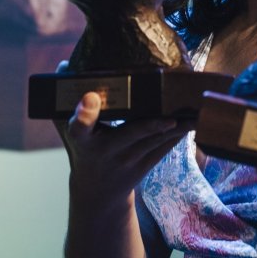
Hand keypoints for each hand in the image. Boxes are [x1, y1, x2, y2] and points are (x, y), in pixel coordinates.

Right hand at [56, 92, 193, 201]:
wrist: (96, 192)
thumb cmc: (82, 151)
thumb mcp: (68, 131)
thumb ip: (65, 101)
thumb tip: (62, 64)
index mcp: (82, 140)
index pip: (79, 127)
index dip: (84, 114)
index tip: (90, 97)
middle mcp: (105, 152)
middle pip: (129, 135)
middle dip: (150, 125)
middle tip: (169, 115)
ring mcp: (126, 162)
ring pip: (154, 142)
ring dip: (175, 129)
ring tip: (194, 115)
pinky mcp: (143, 167)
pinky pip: (163, 149)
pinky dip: (178, 136)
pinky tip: (192, 123)